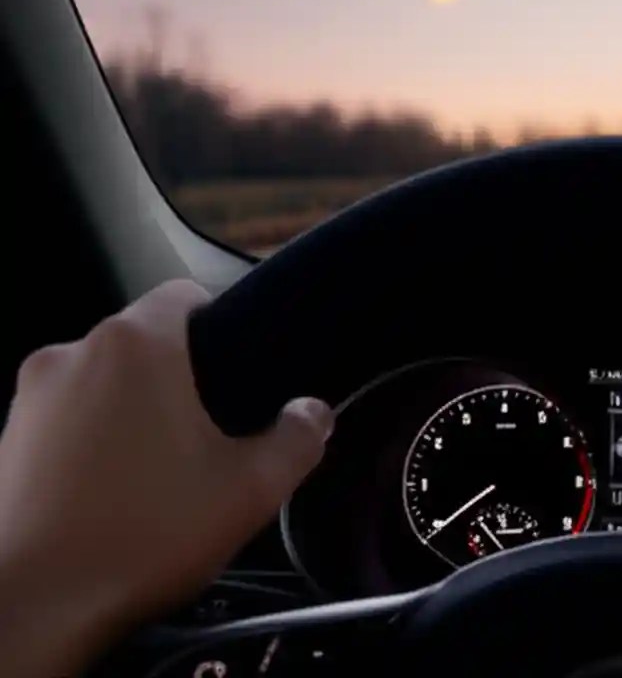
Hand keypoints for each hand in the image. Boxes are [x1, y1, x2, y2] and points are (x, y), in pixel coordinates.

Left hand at [0, 280, 332, 677]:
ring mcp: (28, 395)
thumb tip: (313, 411)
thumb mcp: (252, 489)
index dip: (221, 325)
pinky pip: (65, 420)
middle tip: (212, 436)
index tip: (241, 376)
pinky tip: (112, 495)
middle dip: (179, 378)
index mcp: (136, 344)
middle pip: (143, 342)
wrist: (33, 603)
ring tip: (161, 474)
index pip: (184, 294)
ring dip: (132, 412)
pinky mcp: (3, 439)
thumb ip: (297, 438)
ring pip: (102, 383)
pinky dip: (92, 442)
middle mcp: (72, 352)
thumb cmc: (149, 531)